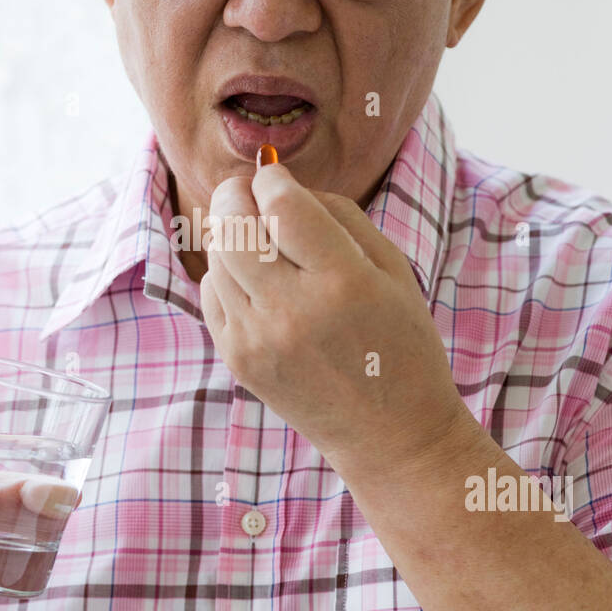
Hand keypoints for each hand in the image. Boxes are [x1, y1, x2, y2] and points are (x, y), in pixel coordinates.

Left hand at [199, 161, 473, 488]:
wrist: (389, 433)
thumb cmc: (400, 343)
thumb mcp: (392, 268)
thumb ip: (337, 215)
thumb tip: (279, 182)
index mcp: (343, 283)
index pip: (282, 205)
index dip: (272, 179)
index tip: (275, 176)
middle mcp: (293, 311)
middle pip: (233, 225)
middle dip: (234, 194)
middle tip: (245, 190)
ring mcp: (258, 339)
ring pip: (216, 257)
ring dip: (229, 234)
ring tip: (257, 238)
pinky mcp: (237, 360)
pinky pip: (211, 293)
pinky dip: (225, 274)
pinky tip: (254, 281)